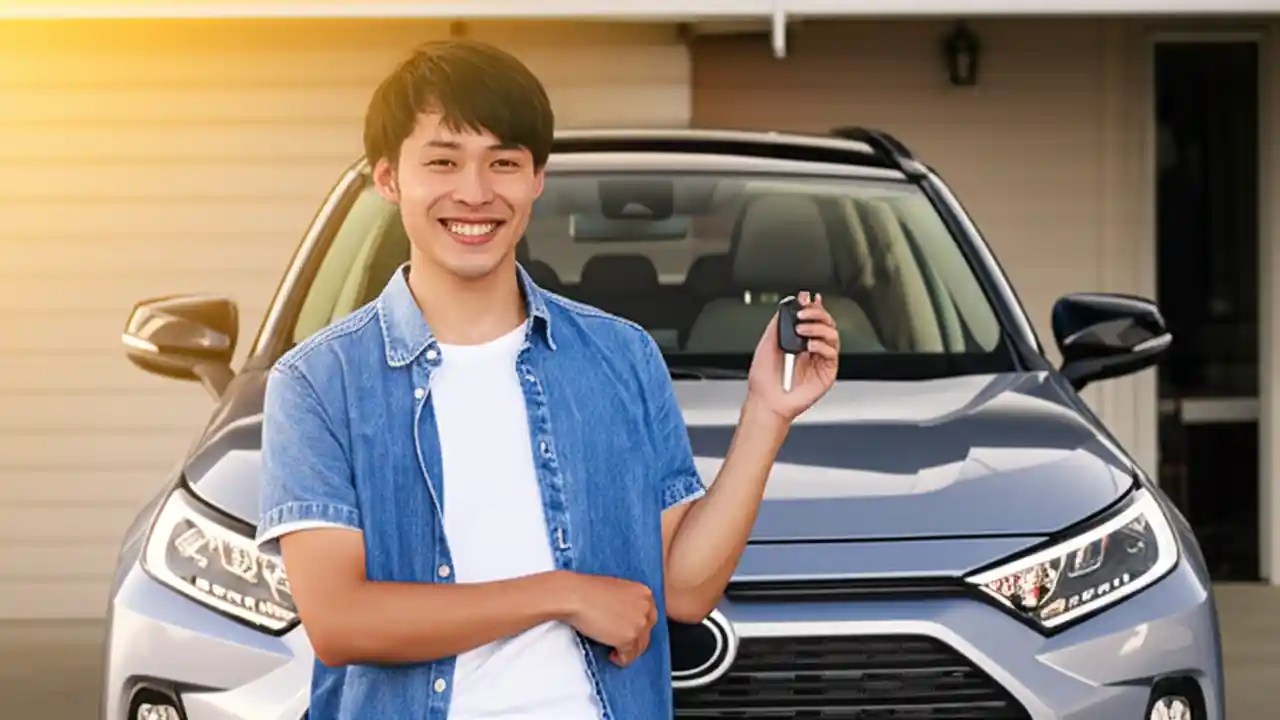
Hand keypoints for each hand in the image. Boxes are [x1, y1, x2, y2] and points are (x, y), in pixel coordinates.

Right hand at [559, 572, 657, 667]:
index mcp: (644, 593)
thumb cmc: (588, 590)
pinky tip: (612, 656)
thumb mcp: (616, 589)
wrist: (575, 596)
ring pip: (639, 647)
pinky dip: (621, 659)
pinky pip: (628, 656)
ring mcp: (639, 624)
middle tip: (622, 644)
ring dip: (627, 651)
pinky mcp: (628, 639)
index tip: (629, 632)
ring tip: (614, 651)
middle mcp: (646, 608)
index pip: (649, 616)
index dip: (638, 627)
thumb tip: (626, 618)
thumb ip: (628, 602)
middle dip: (635, 640)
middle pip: (647, 633)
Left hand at [746, 291, 838, 422]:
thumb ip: (778, 324)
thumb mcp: (766, 344)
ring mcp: (820, 360)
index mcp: (798, 341)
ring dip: (818, 327)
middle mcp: (811, 349)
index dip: (812, 306)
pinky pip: (832, 352)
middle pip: (825, 323)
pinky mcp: (827, 372)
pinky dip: (822, 345)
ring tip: (803, 329)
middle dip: (816, 313)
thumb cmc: (764, 379)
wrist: (766, 400)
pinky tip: (810, 346)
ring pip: (832, 334)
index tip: (807, 298)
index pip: (812, 318)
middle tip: (804, 312)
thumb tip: (786, 306)